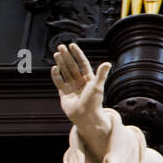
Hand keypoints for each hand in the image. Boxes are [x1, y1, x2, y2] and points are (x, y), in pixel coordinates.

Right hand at [52, 43, 112, 160]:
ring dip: (61, 63)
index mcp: (89, 79)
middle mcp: (80, 82)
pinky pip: (59, 82)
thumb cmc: (94, 103)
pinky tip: (54, 68)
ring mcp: (71, 87)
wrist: (86, 117)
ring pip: (65, 72)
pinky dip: (56, 75)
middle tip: (61, 46)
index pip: (82, 63)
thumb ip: (101, 74)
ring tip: (56, 53)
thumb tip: (108, 63)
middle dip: (66, 56)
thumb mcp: (98, 86)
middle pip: (72, 66)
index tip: (72, 45)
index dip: (77, 54)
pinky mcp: (64, 94)